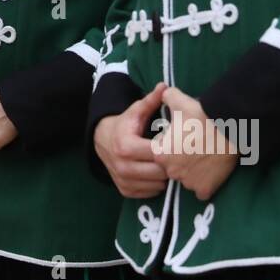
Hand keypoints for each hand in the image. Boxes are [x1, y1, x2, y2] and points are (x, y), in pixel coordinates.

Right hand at [94, 83, 169, 197]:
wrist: (101, 139)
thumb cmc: (124, 124)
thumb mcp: (136, 111)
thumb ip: (151, 101)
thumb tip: (165, 86)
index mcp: (126, 146)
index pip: (158, 154)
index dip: (171, 151)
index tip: (178, 145)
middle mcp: (122, 166)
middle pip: (159, 172)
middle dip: (170, 166)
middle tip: (177, 157)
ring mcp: (122, 180)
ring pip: (156, 185)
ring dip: (164, 177)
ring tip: (167, 165)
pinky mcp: (124, 190)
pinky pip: (149, 193)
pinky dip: (156, 185)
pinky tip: (157, 173)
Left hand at [151, 87, 238, 200]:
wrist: (229, 130)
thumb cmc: (201, 116)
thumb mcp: (179, 101)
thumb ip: (166, 96)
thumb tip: (162, 91)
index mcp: (160, 153)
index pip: (160, 151)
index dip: (170, 143)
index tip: (182, 136)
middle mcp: (171, 171)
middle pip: (172, 166)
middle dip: (180, 158)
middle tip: (194, 146)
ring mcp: (188, 183)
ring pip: (186, 178)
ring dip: (192, 170)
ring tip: (204, 156)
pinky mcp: (204, 190)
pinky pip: (201, 189)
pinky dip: (205, 182)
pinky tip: (211, 169)